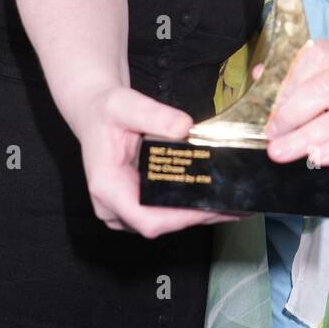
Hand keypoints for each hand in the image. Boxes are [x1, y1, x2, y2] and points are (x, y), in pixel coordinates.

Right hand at [67, 85, 244, 236]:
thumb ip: (153, 114)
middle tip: (234, 204)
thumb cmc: (106, 110)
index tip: (208, 208)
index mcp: (106, 186)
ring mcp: (123, 209)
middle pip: (159, 223)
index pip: (145, 217)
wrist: (95, 111)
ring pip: (164, 221)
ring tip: (233, 203)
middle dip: (197, 216)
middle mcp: (111, 205)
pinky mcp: (135, 204)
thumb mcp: (126, 104)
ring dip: (197, 214)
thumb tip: (184, 127)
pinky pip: (163, 213)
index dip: (179, 218)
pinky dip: (189, 207)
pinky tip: (215, 199)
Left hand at [264, 40, 328, 182]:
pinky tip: (317, 157)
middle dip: (291, 111)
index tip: (267, 103)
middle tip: (270, 133)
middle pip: (326, 86)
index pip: (317, 55)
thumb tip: (260, 75)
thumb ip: (305, 86)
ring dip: (306, 135)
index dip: (288, 78)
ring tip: (280, 152)